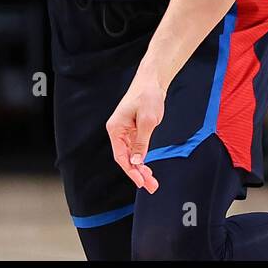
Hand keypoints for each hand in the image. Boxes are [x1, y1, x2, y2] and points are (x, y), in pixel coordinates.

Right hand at [106, 73, 165, 192]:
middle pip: (126, 158)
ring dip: (141, 169)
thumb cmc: (148, 96)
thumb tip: (136, 162)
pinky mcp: (134, 131)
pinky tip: (148, 170)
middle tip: (151, 187)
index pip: (121, 156)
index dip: (130, 171)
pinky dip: (142, 160)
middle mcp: (118, 132)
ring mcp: (125, 132)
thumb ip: (141, 142)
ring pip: (131, 156)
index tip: (140, 182)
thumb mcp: (148, 120)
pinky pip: (136, 150)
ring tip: (152, 183)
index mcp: (115, 129)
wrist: (152, 81)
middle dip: (138, 174)